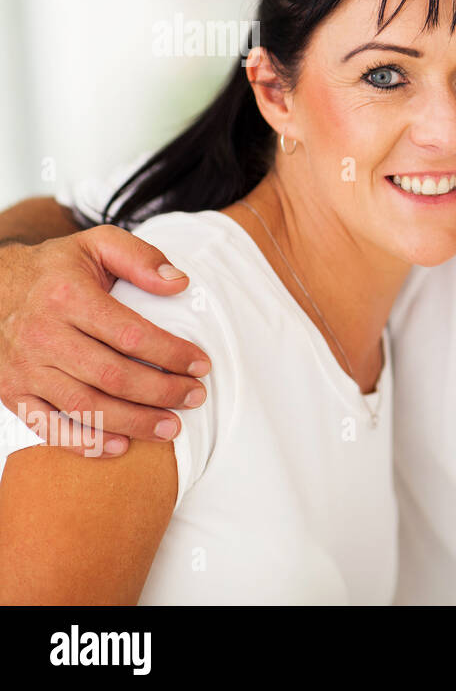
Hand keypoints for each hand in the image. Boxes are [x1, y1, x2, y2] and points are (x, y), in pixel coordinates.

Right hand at [0, 227, 210, 456]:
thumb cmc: (59, 268)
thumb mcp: (98, 244)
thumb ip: (141, 258)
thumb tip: (179, 283)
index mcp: (67, 297)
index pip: (130, 334)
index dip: (171, 354)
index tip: (201, 365)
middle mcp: (42, 335)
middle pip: (112, 375)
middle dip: (161, 392)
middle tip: (195, 398)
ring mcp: (24, 367)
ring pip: (85, 405)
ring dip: (133, 422)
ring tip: (171, 427)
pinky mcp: (12, 391)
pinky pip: (48, 426)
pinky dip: (84, 442)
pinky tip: (120, 445)